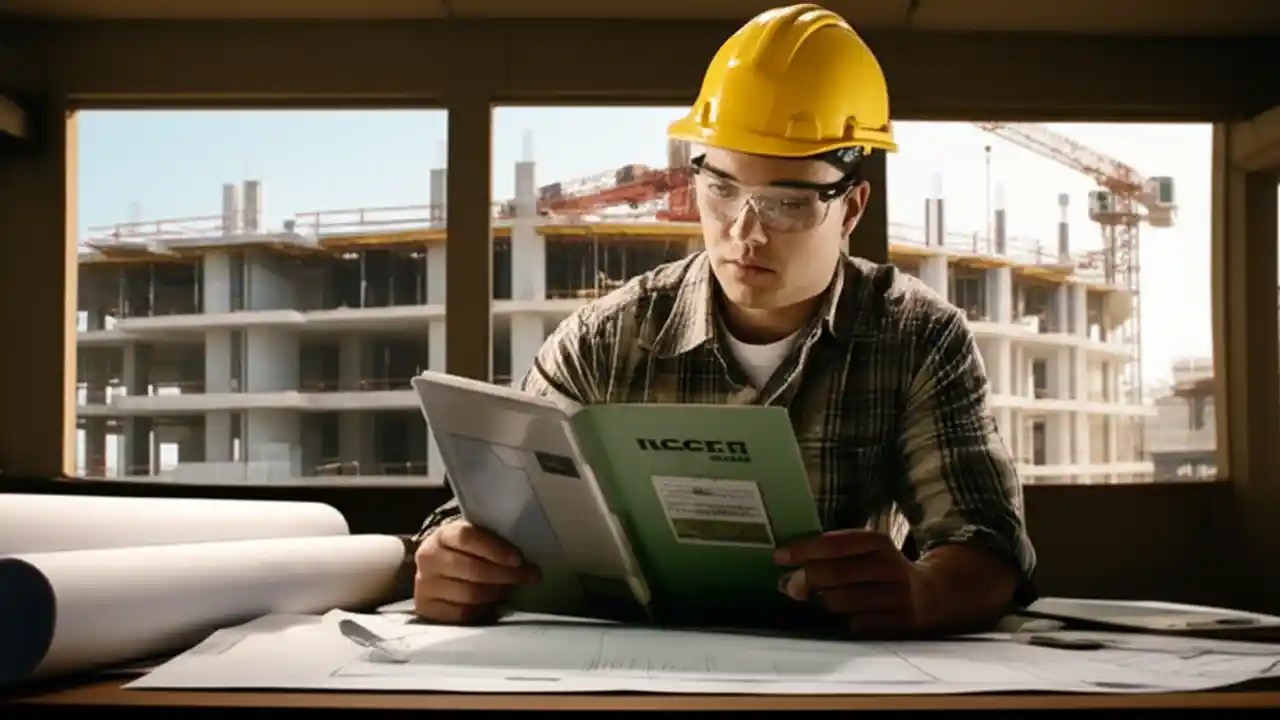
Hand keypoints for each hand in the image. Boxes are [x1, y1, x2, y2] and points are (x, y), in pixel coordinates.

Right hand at [413, 520, 540, 623]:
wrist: (436, 566)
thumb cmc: (465, 551)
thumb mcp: (476, 537)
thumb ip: (494, 542)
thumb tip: (526, 560)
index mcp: (442, 534)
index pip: (468, 538)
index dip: (495, 549)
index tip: (519, 559)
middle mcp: (428, 558)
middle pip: (472, 570)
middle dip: (506, 575)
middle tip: (530, 576)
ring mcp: (424, 585)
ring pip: (470, 594)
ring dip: (497, 593)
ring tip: (509, 588)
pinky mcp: (426, 608)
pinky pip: (462, 614)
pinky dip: (482, 609)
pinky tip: (492, 602)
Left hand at [775, 529, 934, 637]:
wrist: (931, 594)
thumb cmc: (882, 570)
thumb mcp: (865, 552)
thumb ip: (831, 556)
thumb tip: (789, 577)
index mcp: (878, 543)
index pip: (835, 544)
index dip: (805, 550)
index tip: (779, 556)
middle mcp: (890, 566)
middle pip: (837, 573)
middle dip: (808, 579)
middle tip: (789, 585)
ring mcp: (897, 596)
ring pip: (843, 601)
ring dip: (824, 601)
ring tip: (822, 599)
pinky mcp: (899, 622)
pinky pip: (857, 625)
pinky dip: (844, 621)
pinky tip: (844, 617)